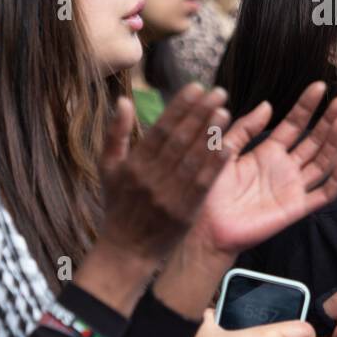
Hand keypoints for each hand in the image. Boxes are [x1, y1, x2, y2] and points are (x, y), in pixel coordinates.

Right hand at [98, 87, 233, 262]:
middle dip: (200, 114)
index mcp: (134, 165)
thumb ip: (115, 134)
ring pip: (193, 160)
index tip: (197, 87)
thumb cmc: (118, 205)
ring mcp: (169, 196)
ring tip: (225, 111)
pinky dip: (215, 165)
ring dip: (210, 135)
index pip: (160, 129)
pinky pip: (202, 184)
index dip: (180, 107)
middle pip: (180, 141)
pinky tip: (228, 146)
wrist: (127, 250)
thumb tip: (122, 101)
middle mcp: (151, 178)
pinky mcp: (185, 212)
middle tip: (219, 92)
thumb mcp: (108, 169)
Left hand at [191, 83, 336, 255]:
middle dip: (329, 119)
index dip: (307, 106)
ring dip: (335, 141)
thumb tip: (267, 105)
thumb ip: (244, 129)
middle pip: (314, 139)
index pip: (294, 124)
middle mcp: (285, 167)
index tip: (319, 86)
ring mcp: (293, 187)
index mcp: (268, 151)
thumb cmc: (209, 190)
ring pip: (322, 161)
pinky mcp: (297, 208)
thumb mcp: (224, 151)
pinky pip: (324, 193)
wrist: (205, 227)